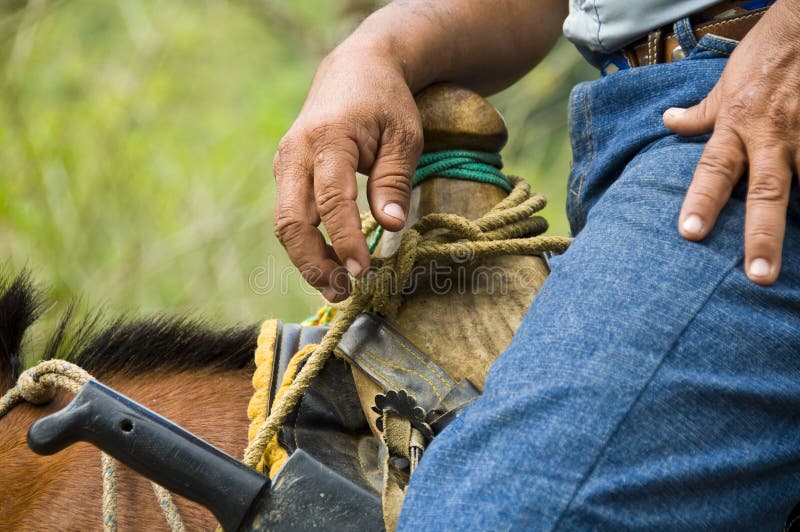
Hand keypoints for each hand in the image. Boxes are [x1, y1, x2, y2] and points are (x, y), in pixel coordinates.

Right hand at [273, 45, 422, 301]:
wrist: (355, 70)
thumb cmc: (385, 103)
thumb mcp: (404, 136)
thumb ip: (395, 180)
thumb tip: (392, 226)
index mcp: (329, 138)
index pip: (331, 199)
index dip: (345, 239)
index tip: (363, 270)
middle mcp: (296, 152)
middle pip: (292, 220)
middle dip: (313, 262)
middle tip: (342, 292)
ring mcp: (285, 163)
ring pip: (285, 223)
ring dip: (307, 260)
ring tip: (338, 287)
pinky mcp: (286, 174)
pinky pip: (291, 216)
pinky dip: (307, 244)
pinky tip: (330, 263)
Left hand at [663, 0, 799, 284]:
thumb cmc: (767, 53)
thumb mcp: (726, 81)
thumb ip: (701, 112)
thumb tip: (668, 123)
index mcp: (737, 124)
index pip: (713, 170)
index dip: (701, 201)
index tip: (689, 233)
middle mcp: (772, 135)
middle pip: (766, 191)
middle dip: (762, 235)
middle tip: (758, 274)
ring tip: (792, 269)